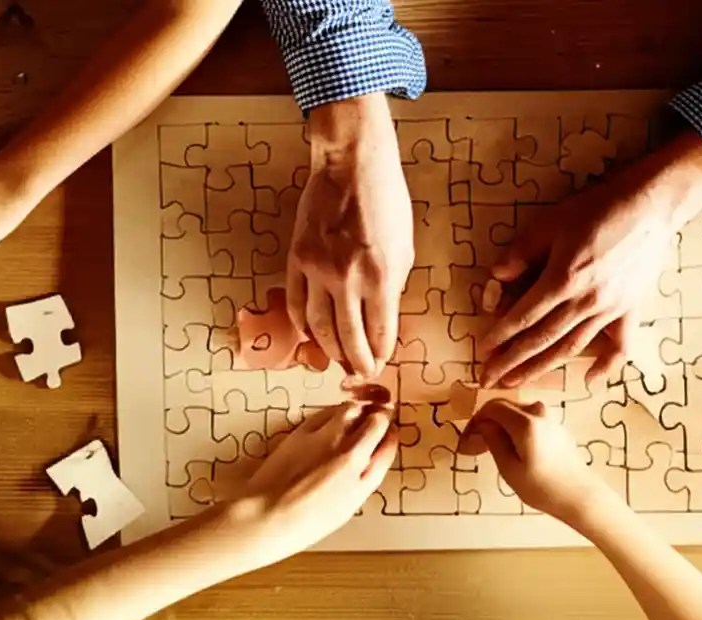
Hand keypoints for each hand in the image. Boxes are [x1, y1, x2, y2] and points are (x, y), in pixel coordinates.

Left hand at [230, 401, 397, 562]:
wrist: (267, 516)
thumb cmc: (301, 524)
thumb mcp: (343, 510)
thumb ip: (358, 485)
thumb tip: (362, 466)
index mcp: (363, 483)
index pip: (387, 449)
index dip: (391, 436)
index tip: (390, 432)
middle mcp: (351, 458)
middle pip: (376, 424)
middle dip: (380, 416)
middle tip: (379, 412)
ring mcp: (328, 441)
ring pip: (354, 411)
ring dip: (360, 407)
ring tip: (359, 409)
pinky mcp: (305, 431)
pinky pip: (328, 411)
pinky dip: (336, 409)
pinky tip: (335, 412)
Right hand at [288, 93, 412, 377]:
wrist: (350, 163)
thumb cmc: (385, 200)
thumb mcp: (404, 246)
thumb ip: (392, 285)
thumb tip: (381, 316)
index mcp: (381, 276)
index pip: (380, 332)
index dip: (381, 353)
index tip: (382, 363)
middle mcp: (347, 279)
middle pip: (348, 338)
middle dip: (356, 362)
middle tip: (361, 374)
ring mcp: (318, 270)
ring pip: (319, 327)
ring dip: (329, 350)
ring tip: (337, 361)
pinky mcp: (297, 259)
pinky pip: (297, 303)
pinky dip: (303, 325)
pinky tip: (310, 336)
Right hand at [462, 399, 610, 520]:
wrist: (580, 496)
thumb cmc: (542, 488)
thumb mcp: (509, 469)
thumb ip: (494, 441)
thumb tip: (483, 424)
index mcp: (525, 422)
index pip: (492, 407)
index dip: (476, 420)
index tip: (468, 438)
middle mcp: (538, 413)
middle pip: (504, 406)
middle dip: (487, 421)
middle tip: (475, 443)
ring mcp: (550, 419)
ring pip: (516, 412)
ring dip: (501, 424)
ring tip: (493, 448)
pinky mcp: (556, 428)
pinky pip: (529, 419)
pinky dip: (516, 428)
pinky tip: (513, 449)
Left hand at [479, 131, 701, 387]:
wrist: (650, 206)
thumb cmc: (597, 210)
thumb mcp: (550, 222)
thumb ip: (521, 253)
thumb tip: (495, 277)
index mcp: (563, 279)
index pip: (524, 318)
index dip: (500, 337)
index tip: (483, 352)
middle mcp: (586, 301)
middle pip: (542, 340)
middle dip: (512, 362)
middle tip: (489, 379)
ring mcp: (610, 309)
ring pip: (571, 348)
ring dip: (542, 369)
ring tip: (518, 383)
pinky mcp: (631, 310)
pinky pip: (620, 346)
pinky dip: (606, 366)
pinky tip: (589, 381)